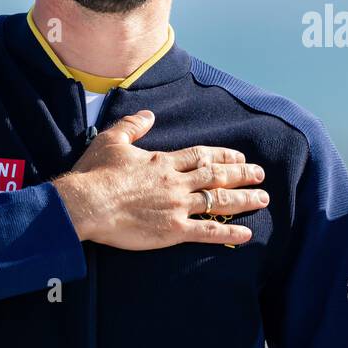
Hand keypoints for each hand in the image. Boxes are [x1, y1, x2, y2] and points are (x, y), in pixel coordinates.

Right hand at [51, 110, 268, 249]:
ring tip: (263, 198)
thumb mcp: (111, 141)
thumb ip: (133, 126)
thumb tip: (149, 115)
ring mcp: (177, 206)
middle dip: (241, 174)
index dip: (222, 155)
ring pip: (219, 201)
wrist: (85, 204)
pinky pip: (207, 231)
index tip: (239, 156)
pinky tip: (247, 233)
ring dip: (243, 199)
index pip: (201, 156)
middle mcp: (176, 182)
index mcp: (163, 161)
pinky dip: (228, 233)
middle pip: (216, 176)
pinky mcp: (172, 230)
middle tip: (260, 174)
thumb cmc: (94, 174)